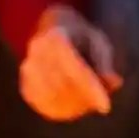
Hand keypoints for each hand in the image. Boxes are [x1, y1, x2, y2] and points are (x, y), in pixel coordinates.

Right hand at [20, 5, 123, 121]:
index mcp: (57, 36)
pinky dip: (56, 109)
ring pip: (49, 97)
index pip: (73, 68)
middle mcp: (37, 51)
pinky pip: (40, 102)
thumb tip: (113, 82)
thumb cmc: (80, 36)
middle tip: (100, 103)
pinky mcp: (25, 81)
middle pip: (61, 85)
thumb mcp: (98, 41)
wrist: (52, 28)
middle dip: (84, 99)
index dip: (89, 89)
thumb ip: (104, 62)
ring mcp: (27, 66)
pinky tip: (70, 107)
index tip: (105, 108)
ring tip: (87, 103)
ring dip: (72, 106)